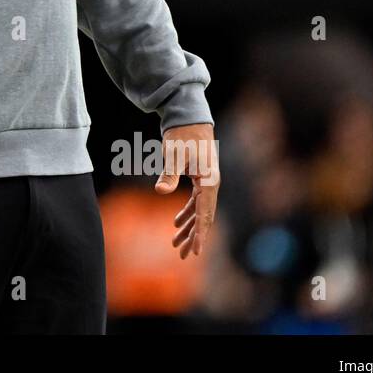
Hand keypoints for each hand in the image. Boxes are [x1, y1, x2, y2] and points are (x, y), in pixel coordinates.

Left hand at [155, 122, 218, 258]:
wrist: (188, 116)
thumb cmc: (181, 134)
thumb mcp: (173, 154)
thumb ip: (169, 175)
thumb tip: (161, 192)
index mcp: (209, 181)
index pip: (205, 214)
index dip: (200, 235)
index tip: (195, 252)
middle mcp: (212, 184)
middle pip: (204, 217)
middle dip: (194, 237)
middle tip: (183, 256)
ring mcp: (207, 181)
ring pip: (199, 211)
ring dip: (189, 227)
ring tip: (176, 244)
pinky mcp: (200, 178)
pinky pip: (195, 201)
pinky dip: (187, 213)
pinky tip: (176, 222)